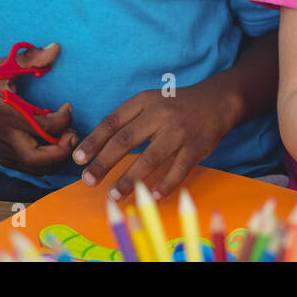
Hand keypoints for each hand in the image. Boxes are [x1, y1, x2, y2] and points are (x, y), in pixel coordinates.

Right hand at [0, 43, 76, 174]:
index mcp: (7, 114)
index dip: (64, 120)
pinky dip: (44, 163)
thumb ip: (31, 59)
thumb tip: (56, 47)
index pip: (44, 127)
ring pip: (33, 169)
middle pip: (38, 159)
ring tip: (66, 141)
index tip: (68, 106)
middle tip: (72, 134)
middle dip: (62, 151)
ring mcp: (1, 150)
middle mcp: (5, 137)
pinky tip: (53, 147)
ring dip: (56, 160)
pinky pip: (26, 168)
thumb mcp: (2, 66)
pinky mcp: (0, 157)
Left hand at [73, 79, 235, 201]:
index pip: (113, 121)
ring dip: (129, 179)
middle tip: (88, 180)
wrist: (218, 100)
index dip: (94, 141)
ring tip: (113, 195)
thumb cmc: (177, 105)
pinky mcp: (197, 146)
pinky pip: (178, 169)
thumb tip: (97, 148)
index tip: (78, 159)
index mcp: (145, 101)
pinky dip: (165, 185)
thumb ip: (128, 119)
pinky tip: (151, 196)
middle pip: (126, 140)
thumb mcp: (151, 101)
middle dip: (104, 163)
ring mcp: (180, 131)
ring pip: (150, 158)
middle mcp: (161, 114)